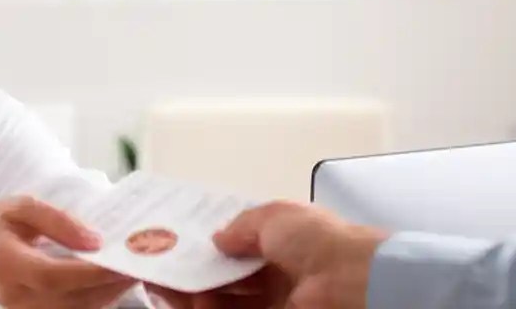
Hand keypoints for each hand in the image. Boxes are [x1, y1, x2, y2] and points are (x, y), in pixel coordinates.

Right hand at [0, 196, 135, 308]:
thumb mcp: (20, 207)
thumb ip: (57, 220)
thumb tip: (96, 240)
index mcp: (8, 263)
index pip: (55, 276)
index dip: (92, 273)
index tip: (125, 259)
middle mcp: (16, 295)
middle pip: (72, 301)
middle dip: (111, 285)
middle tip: (143, 264)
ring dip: (109, 295)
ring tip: (134, 271)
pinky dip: (97, 300)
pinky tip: (113, 282)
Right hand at [148, 202, 388, 308]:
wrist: (351, 282)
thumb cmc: (322, 242)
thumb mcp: (275, 215)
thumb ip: (241, 225)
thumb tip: (218, 236)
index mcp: (287, 244)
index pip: (242, 246)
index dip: (212, 245)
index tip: (183, 241)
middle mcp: (280, 275)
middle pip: (228, 276)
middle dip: (194, 270)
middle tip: (163, 264)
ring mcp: (274, 303)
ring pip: (223, 300)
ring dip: (192, 291)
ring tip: (166, 281)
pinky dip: (203, 308)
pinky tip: (186, 298)